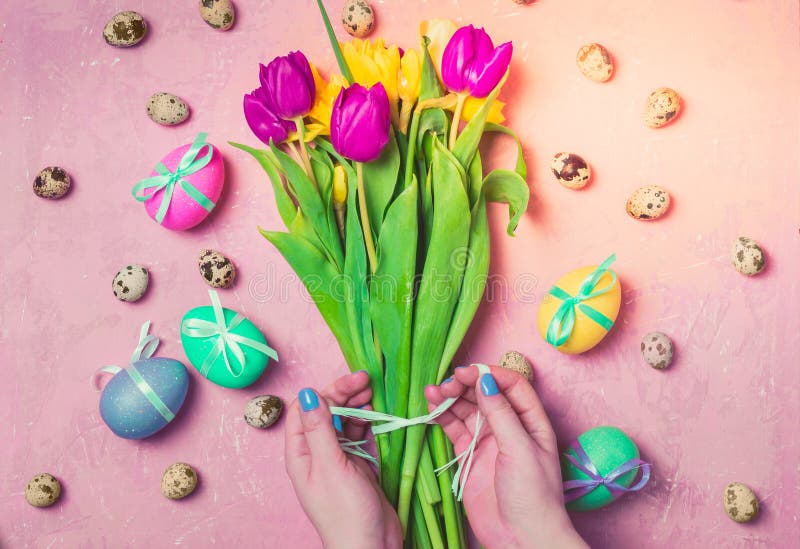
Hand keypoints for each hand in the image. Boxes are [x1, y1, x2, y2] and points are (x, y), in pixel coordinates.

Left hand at [285, 371, 401, 548]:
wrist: (372, 546)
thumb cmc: (345, 512)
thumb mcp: (331, 466)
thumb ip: (320, 429)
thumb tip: (307, 393)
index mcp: (301, 454)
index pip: (306, 410)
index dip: (325, 391)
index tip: (351, 381)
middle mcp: (317, 453)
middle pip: (326, 412)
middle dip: (344, 394)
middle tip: (367, 381)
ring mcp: (338, 459)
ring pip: (343, 421)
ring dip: (356, 405)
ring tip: (373, 393)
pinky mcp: (357, 466)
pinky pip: (359, 436)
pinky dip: (366, 422)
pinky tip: (376, 413)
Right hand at [425, 365, 586, 548]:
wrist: (521, 539)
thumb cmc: (533, 496)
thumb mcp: (520, 449)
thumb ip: (501, 414)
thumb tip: (485, 380)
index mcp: (531, 421)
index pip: (511, 385)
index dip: (489, 375)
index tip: (467, 373)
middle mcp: (509, 427)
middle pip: (485, 394)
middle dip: (465, 385)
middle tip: (446, 384)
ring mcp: (488, 442)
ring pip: (467, 410)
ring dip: (450, 399)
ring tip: (432, 392)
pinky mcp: (469, 457)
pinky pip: (454, 430)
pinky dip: (442, 417)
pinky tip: (432, 407)